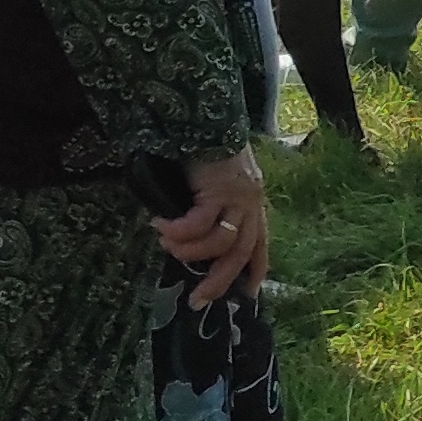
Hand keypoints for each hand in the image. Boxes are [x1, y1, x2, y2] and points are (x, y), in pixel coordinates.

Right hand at [155, 148, 271, 305]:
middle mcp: (252, 204)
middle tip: (196, 300)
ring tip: (166, 244)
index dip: (255, 271)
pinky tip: (160, 226)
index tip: (249, 295)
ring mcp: (238, 198)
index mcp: (253, 204)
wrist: (206, 119)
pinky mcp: (220, 190)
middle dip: (218, 281)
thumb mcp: (217, 183)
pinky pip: (198, 224)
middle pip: (240, 254)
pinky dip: (179, 231)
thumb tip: (191, 240)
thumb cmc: (206, 149)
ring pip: (219, 242)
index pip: (261, 245)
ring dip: (189, 251)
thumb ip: (214, 209)